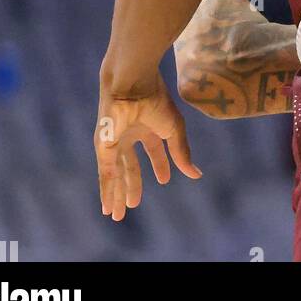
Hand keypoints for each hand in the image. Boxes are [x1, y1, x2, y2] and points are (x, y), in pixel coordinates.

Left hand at [96, 72, 201, 221]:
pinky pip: (105, 174)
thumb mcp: (173, 130)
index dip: (160, 164)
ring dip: (117, 194)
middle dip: (132, 185)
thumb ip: (181, 154)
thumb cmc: (155, 101)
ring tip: (118, 215)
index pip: (153, 150)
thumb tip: (196, 175)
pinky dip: (107, 190)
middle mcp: (130, 134)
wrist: (132, 85)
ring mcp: (115, 141)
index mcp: (148, 126)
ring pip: (116, 174)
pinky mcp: (104, 147)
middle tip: (133, 204)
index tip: (165, 179)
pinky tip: (108, 206)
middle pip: (130, 166)